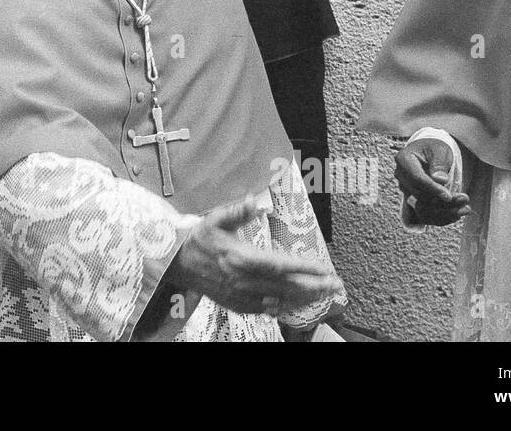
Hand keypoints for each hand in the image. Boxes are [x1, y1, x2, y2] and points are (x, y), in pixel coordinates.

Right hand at [167, 199, 343, 316]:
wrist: (175, 264)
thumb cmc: (198, 239)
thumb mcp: (214, 219)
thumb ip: (236, 211)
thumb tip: (255, 201)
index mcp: (240, 257)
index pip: (279, 264)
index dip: (304, 268)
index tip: (324, 268)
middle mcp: (243, 280)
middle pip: (285, 286)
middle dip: (314, 286)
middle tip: (335, 284)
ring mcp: (241, 295)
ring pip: (280, 300)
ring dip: (305, 298)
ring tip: (324, 294)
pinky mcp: (237, 304)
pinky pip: (267, 309)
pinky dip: (285, 307)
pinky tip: (298, 303)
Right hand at [394, 138, 469, 225]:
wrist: (429, 153)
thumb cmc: (434, 148)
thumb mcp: (440, 150)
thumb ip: (439, 164)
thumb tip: (440, 180)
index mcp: (404, 159)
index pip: (417, 178)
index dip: (432, 188)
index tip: (448, 195)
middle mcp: (401, 175)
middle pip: (419, 193)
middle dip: (441, 200)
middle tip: (464, 199)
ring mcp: (405, 188)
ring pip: (422, 205)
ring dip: (444, 209)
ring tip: (464, 209)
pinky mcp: (413, 197)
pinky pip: (425, 211)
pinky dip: (441, 215)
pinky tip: (457, 214)